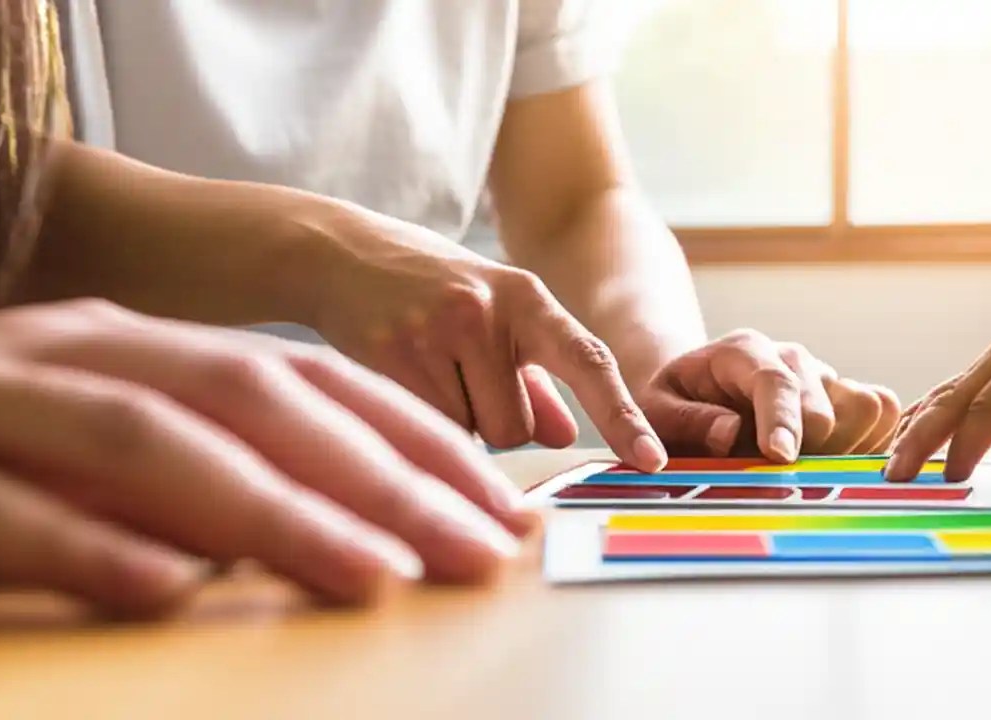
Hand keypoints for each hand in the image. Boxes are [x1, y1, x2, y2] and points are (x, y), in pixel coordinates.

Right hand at [0, 299, 536, 617]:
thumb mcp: (108, 442)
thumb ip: (213, 470)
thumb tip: (348, 527)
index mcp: (137, 343)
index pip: (303, 379)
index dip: (409, 439)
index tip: (494, 505)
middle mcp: (75, 352)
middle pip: (252, 399)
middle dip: (379, 475)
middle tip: (474, 549)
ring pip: (147, 440)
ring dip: (271, 510)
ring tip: (372, 573)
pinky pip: (2, 508)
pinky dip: (88, 545)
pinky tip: (168, 591)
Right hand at [301, 208, 666, 470]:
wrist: (339, 252)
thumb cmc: (432, 290)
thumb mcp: (495, 318)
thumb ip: (534, 379)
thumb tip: (565, 437)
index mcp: (527, 296)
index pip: (589, 360)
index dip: (622, 415)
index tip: (650, 458)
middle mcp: (488, 310)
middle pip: (517, 428)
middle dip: (494, 423)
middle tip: (460, 377)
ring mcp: (437, 331)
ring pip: (471, 436)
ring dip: (455, 424)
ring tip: (429, 371)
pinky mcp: (389, 355)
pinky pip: (428, 431)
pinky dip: (421, 421)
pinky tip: (402, 377)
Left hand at [635, 330, 900, 461]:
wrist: (693, 387)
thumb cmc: (672, 403)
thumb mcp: (656, 410)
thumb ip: (686, 421)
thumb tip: (730, 433)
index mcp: (743, 352)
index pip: (774, 382)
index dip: (781, 422)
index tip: (780, 458)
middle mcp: (791, 358)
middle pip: (824, 409)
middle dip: (803, 451)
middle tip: (772, 475)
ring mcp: (822, 375)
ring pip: (865, 408)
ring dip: (840, 448)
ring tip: (801, 465)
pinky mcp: (845, 395)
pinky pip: (882, 412)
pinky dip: (869, 441)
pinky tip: (832, 461)